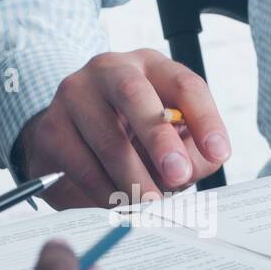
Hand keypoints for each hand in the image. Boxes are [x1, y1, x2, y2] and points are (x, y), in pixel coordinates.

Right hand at [15, 49, 231, 208]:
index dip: (205, 119)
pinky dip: (104, 191)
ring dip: (133, 178)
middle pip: (135, 94)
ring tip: (149, 201)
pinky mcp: (51, 127)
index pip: (184, 84)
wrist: (70, 143)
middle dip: (160, 139)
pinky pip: (81, 165)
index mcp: (150, 67)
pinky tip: (118, 202)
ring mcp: (74, 95)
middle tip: (178, 176)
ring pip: (107, 139)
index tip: (218, 153)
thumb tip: (191, 168)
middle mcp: (109, 69)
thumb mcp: (169, 140)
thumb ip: (191, 153)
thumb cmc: (130, 137)